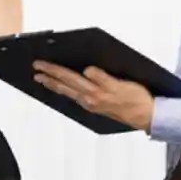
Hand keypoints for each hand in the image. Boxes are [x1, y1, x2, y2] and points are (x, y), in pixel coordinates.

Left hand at [32, 60, 153, 130]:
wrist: (146, 116)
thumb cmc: (136, 98)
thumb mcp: (121, 85)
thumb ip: (103, 78)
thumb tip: (87, 70)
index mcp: (95, 91)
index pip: (69, 77)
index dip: (54, 70)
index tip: (41, 63)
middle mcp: (90, 98)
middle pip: (65, 84)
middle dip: (49, 75)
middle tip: (35, 67)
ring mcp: (91, 104)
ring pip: (67, 92)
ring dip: (53, 84)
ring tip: (41, 78)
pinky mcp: (95, 106)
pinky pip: (74, 97)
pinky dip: (64, 91)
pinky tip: (60, 88)